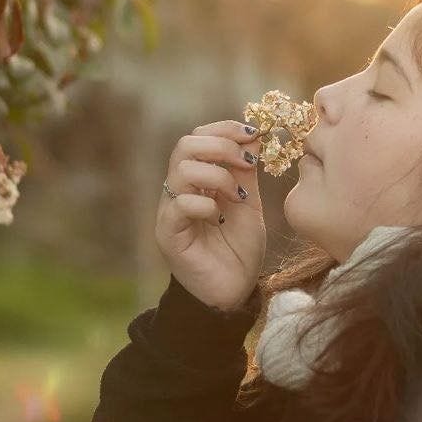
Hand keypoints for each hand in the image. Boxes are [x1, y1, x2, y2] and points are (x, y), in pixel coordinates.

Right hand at [156, 118, 265, 311]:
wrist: (234, 291)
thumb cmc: (239, 249)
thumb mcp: (249, 202)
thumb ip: (246, 171)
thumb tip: (253, 135)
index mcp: (196, 180)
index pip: (197, 137)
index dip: (224, 129)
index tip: (253, 135)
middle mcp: (178, 191)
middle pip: (185, 145)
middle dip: (222, 147)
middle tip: (247, 164)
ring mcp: (170, 211)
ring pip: (183, 170)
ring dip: (218, 177)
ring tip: (236, 197)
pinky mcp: (168, 234)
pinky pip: (180, 205)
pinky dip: (206, 205)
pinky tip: (220, 219)